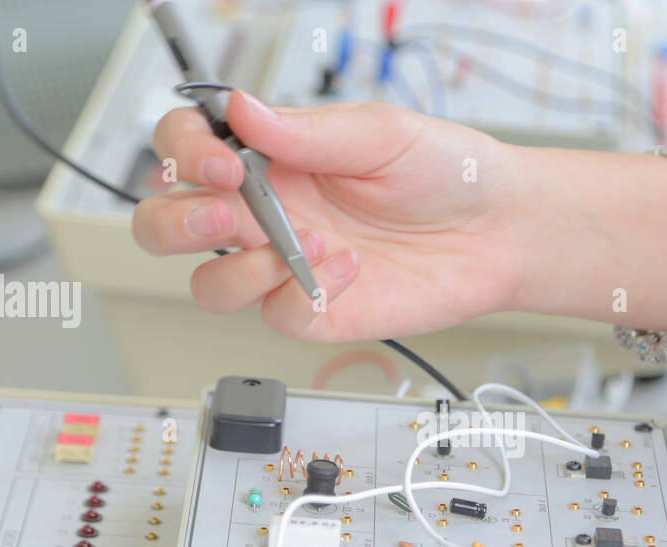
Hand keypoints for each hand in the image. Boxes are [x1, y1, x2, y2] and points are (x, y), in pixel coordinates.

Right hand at [133, 94, 528, 341]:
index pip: (186, 150)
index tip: (220, 160)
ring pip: (209, 285)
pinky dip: (306, 294)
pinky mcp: (314, 311)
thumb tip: (243, 111)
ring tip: (308, 245)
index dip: (183, 154)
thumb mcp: (380, 134)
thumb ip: (308, 131)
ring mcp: (284, 266)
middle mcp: (266, 212)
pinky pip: (277, 316)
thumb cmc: (445, 174)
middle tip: (225, 216)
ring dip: (244, 267)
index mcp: (270, 157)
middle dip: (178, 223)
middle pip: (168, 225)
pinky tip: (351, 270)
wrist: (498, 232)